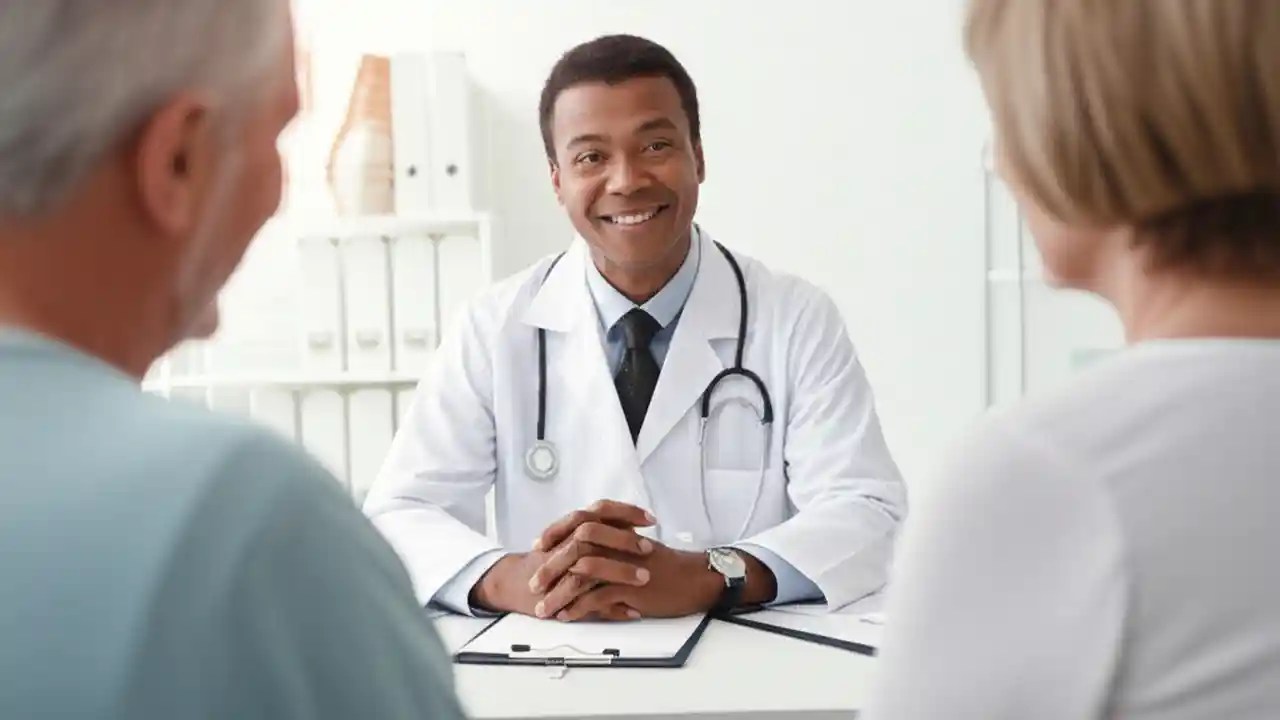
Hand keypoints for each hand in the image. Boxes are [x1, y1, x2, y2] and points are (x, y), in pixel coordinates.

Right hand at [470, 499, 654, 617]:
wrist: (515, 582)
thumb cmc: (549, 560)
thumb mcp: (572, 538)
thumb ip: (597, 532)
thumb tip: (631, 526)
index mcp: (572, 528)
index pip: (599, 511)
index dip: (625, 512)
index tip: (649, 519)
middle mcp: (565, 544)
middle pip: (593, 534)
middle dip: (623, 540)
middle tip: (648, 548)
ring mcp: (561, 571)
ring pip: (589, 568)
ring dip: (620, 573)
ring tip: (644, 579)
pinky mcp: (560, 597)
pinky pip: (587, 603)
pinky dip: (612, 609)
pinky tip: (632, 612)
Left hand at [554, 546, 780, 621]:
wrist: (696, 578)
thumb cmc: (668, 565)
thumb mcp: (637, 546)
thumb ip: (612, 543)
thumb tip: (585, 550)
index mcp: (618, 529)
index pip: (579, 523)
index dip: (555, 533)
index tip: (539, 546)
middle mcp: (619, 543)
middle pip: (574, 549)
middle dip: (550, 568)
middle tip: (534, 585)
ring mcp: (624, 566)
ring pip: (580, 576)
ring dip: (558, 594)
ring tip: (545, 609)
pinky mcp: (631, 588)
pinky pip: (596, 598)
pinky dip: (577, 608)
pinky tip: (567, 616)